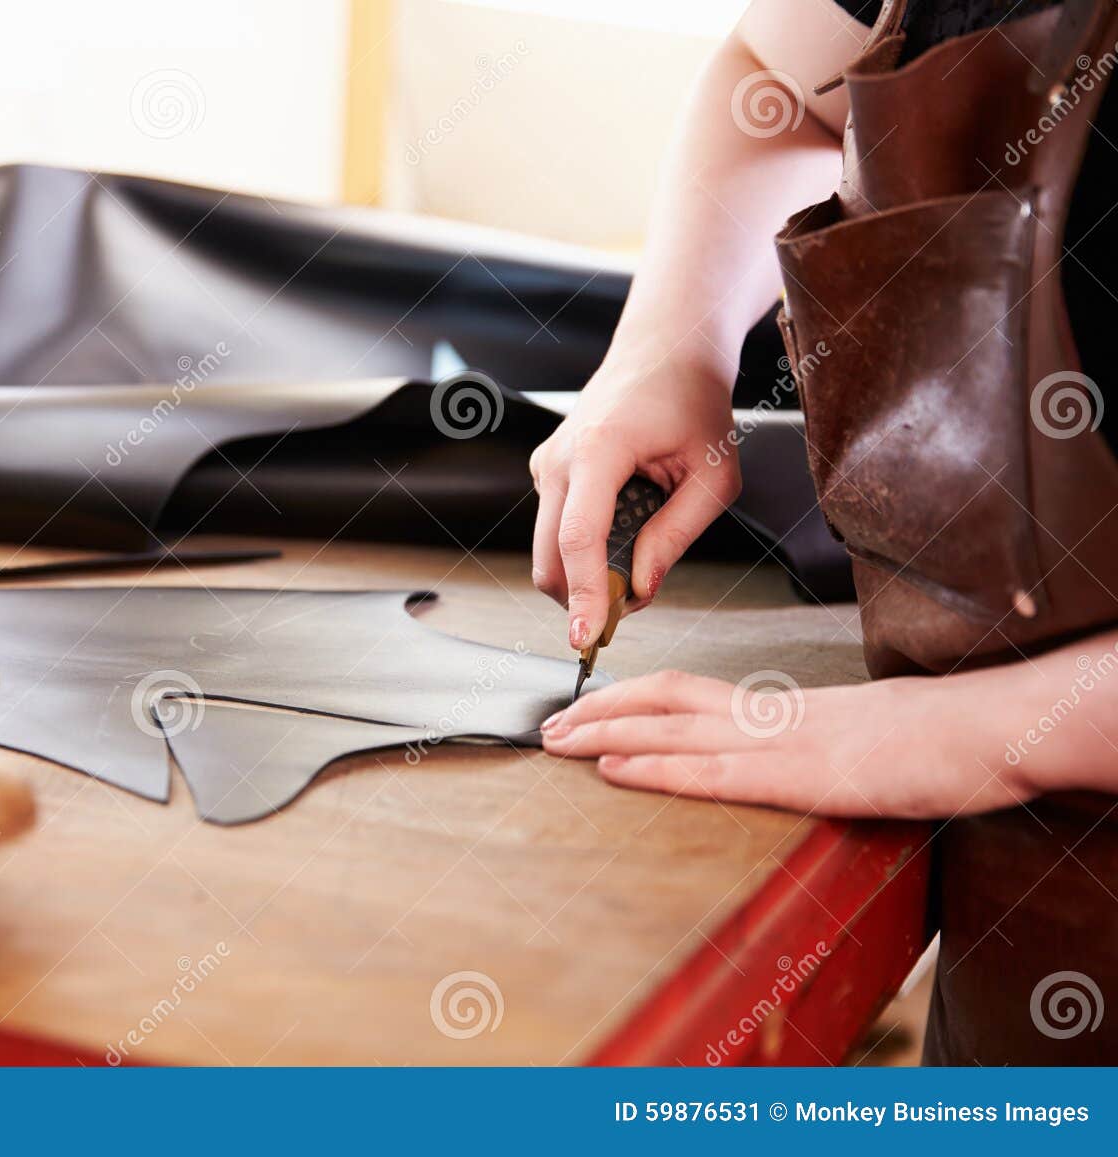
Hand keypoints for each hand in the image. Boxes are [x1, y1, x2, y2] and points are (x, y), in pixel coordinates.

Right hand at [530, 346, 739, 651]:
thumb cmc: (694, 402)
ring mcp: (547, 464)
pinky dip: (584, 551)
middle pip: (549, 556)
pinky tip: (624, 531)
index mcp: (599, 449)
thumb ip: (677, 534)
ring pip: (548, 550)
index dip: (582, 593)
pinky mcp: (548, 472)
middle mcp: (560, 457)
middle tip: (628, 611)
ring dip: (585, 574)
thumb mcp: (713, 474)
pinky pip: (556, 530)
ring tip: (636, 563)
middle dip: (581, 596)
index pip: (579, 538)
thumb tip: (641, 588)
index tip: (585, 637)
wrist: (666, 350)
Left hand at [539, 669, 1035, 817]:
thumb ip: (809, 743)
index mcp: (780, 710)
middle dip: (599, 711)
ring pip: (671, 727)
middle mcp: (767, 718)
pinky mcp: (795, 777)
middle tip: (550, 724)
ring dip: (605, 733)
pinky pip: (709, 771)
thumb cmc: (930, 738)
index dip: (631, 697)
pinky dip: (653, 767)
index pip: (688, 692)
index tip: (589, 707)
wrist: (983, 732)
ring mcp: (778, 744)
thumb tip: (779, 753)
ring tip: (557, 740)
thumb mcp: (856, 737)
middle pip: (663, 700)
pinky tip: (614, 767)